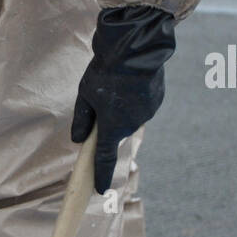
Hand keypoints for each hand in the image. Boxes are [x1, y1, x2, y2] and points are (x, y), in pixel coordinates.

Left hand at [71, 4, 175, 192]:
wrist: (136, 45)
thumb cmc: (106, 71)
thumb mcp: (85, 94)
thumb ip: (82, 120)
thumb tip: (79, 139)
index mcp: (113, 126)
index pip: (105, 159)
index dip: (101, 175)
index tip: (100, 190)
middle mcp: (133, 124)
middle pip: (116, 130)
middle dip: (108, 120)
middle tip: (102, 95)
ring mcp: (148, 112)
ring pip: (129, 116)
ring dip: (121, 107)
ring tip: (117, 83)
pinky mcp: (157, 100)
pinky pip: (141, 105)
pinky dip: (134, 98)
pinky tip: (131, 81)